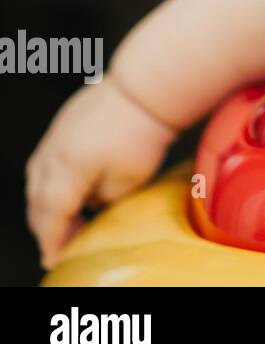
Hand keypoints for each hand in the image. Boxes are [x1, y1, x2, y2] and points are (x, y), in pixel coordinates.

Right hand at [26, 73, 178, 269]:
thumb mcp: (129, 180)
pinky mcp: (64, 120)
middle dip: (46, 226)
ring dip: (46, 202)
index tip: (55, 257)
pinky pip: (47, 158)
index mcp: (66, 171)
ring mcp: (55, 134)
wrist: (149, 86)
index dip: (51, 241)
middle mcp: (53, 153)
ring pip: (37, 179)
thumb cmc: (144, 129)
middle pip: (37, 201)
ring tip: (68, 216)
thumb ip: (105, 199)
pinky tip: (71, 184)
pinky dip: (52, 178)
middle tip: (61, 244)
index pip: (50, 218)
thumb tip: (93, 203)